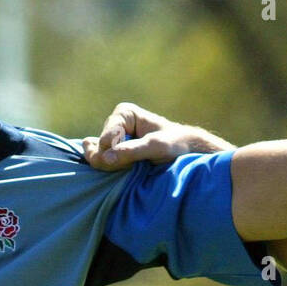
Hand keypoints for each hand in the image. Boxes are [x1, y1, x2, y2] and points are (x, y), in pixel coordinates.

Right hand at [83, 102, 231, 170]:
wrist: (187, 153)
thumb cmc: (175, 144)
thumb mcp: (156, 147)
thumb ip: (132, 151)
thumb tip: (104, 159)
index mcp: (124, 114)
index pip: (107, 137)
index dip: (116, 152)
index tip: (137, 158)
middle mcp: (115, 125)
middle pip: (99, 148)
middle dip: (112, 161)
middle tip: (134, 167)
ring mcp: (113, 142)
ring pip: (98, 158)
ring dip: (111, 168)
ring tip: (132, 169)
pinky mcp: (114, 156)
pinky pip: (100, 163)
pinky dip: (107, 170)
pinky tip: (120, 171)